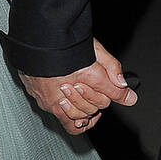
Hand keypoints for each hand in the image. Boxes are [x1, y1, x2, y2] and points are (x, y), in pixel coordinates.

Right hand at [18, 37, 136, 135]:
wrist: (33, 38)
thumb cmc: (62, 40)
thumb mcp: (94, 47)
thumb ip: (111, 66)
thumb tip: (123, 83)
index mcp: (87, 74)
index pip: (111, 93)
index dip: (120, 94)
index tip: (127, 97)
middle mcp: (70, 90)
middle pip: (97, 106)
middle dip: (101, 99)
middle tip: (98, 89)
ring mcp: (55, 100)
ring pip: (81, 116)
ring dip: (86, 109)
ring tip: (85, 97)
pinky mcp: (44, 102)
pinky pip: (64, 121)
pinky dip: (74, 119)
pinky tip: (79, 115)